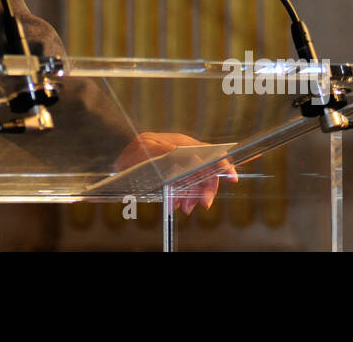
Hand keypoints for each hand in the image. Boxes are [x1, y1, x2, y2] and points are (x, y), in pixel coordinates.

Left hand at [113, 131, 237, 213]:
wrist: (119, 156)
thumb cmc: (133, 149)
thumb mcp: (146, 148)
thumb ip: (166, 152)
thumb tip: (189, 157)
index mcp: (183, 145)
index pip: (210, 152)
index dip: (223, 164)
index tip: (232, 178)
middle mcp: (186, 155)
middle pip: (206, 172)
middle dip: (206, 189)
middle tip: (202, 205)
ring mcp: (181, 166)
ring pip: (196, 183)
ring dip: (193, 197)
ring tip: (184, 207)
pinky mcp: (175, 177)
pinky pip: (185, 189)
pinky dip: (183, 198)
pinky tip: (176, 205)